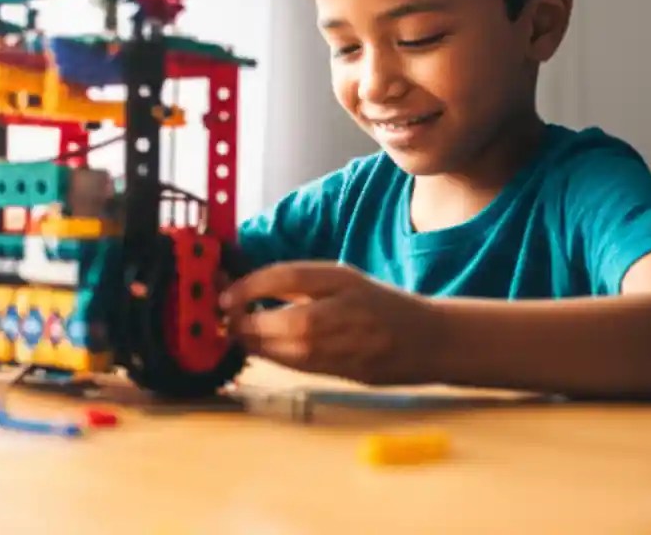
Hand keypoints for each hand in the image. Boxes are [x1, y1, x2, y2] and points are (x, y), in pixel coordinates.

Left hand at [219, 261, 443, 384]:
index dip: (250, 286)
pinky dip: (270, 356)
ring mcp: (342, 347)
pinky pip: (293, 365)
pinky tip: (260, 347)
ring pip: (283, 349)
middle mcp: (342, 313)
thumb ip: (298, 283)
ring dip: (252, 343)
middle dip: (245, 322)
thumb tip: (246, 289)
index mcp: (342, 281)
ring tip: (237, 332)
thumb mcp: (342, 279)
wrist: (425, 340)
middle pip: (281, 321)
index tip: (226, 294)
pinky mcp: (339, 372)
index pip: (287, 277)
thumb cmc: (377, 304)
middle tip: (225, 318)